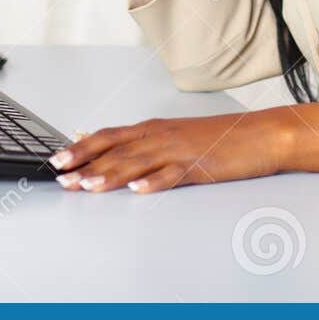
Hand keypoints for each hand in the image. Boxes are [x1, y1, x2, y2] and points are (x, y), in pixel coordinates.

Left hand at [48, 110, 293, 192]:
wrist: (261, 134)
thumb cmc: (219, 138)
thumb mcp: (173, 134)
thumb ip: (139, 140)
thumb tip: (100, 140)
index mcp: (154, 129)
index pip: (109, 136)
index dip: (81, 147)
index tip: (57, 160)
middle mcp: (162, 136)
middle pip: (116, 149)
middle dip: (86, 163)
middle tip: (61, 177)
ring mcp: (180, 150)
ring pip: (138, 162)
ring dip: (110, 174)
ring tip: (88, 186)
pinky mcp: (200, 165)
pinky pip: (173, 175)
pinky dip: (154, 182)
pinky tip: (138, 190)